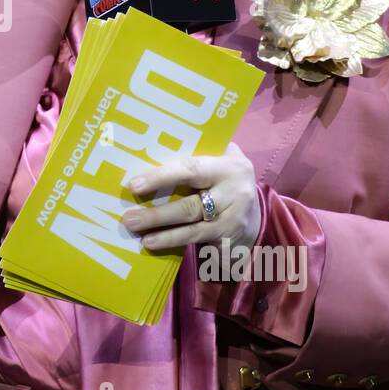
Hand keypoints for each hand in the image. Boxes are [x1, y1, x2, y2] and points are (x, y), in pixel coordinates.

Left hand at [120, 142, 261, 255]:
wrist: (260, 216)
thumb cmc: (227, 182)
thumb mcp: (223, 161)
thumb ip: (199, 152)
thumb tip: (153, 147)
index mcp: (229, 166)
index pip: (191, 169)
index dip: (161, 177)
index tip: (134, 185)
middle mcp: (235, 192)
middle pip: (189, 204)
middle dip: (156, 212)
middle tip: (128, 217)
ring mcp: (233, 219)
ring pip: (191, 224)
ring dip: (160, 228)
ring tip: (135, 229)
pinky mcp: (230, 238)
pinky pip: (196, 239)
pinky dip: (171, 241)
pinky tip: (152, 242)